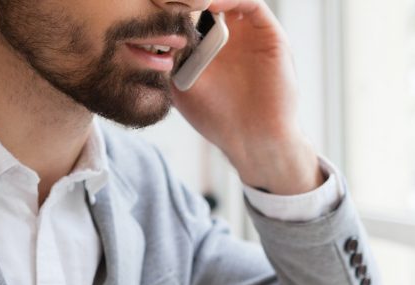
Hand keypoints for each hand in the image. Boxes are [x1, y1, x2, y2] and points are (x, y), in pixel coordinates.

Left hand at [172, 0, 322, 194]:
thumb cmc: (218, 119)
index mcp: (209, 45)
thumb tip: (144, 34)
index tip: (154, 3)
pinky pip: (252, 4)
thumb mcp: (179, 84)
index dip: (175, 6)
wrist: (254, 140)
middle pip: (211, 1)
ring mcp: (251, 34)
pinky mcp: (271, 36)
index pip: (191, 10)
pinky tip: (211, 5)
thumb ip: (166, 58)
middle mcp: (231, 35)